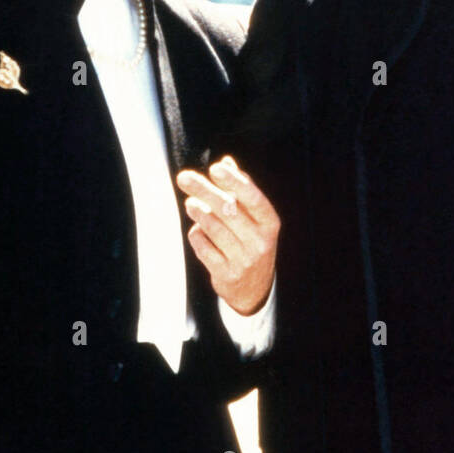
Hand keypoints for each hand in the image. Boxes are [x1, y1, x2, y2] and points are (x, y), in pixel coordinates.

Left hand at [176, 156, 279, 316]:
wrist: (255, 290)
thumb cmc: (252, 243)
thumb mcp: (255, 219)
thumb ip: (241, 189)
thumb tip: (227, 162)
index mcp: (269, 223)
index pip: (253, 198)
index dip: (234, 181)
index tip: (215, 168)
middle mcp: (260, 242)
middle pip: (229, 210)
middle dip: (204, 190)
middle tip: (184, 178)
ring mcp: (244, 260)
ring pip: (214, 228)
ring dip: (198, 212)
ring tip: (190, 203)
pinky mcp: (226, 274)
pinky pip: (204, 249)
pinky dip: (197, 236)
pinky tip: (197, 229)